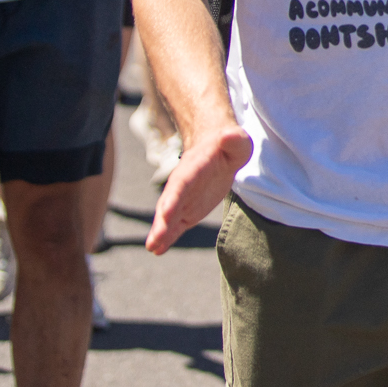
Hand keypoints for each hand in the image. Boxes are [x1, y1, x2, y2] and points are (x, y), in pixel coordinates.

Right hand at [146, 122, 251, 254]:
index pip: (183, 183)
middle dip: (162, 221)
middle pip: (170, 203)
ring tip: (152, 248)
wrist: (217, 149)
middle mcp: (183, 185)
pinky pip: (176, 225)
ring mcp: (183, 199)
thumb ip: (233, 139)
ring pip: (169, 217)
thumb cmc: (229, 144)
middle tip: (153, 240)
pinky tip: (157, 250)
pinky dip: (167, 237)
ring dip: (161, 232)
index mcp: (194, 167)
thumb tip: (230, 135)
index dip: (174, 197)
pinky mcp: (187, 210)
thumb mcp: (236, 140)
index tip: (165, 212)